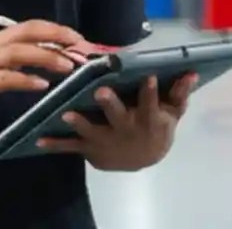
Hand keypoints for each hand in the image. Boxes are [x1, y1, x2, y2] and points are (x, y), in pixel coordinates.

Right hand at [0, 20, 84, 131]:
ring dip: (45, 56)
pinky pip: (5, 78)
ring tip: (68, 66)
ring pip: (19, 52)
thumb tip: (59, 56)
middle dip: (57, 37)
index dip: (59, 29)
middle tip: (81, 48)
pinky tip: (42, 85)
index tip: (81, 39)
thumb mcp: (2, 67)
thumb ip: (25, 59)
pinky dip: (25, 80)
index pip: (34, 26)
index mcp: (2, 39)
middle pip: (29, 32)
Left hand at [38, 73, 198, 171]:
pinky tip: (40, 138)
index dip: (151, 92)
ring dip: (79, 123)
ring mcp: (106, 141)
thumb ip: (179, 93)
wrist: (144, 159)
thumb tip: (191, 72)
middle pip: (118, 117)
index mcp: (148, 120)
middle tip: (100, 91)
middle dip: (110, 104)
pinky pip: (71, 147)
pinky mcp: (90, 149)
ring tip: (66, 114)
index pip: (151, 104)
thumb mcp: (173, 113)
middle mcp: (126, 130)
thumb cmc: (159, 127)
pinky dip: (56, 143)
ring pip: (91, 131)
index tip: (148, 76)